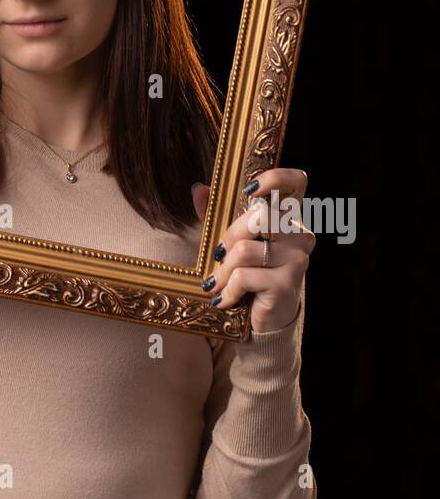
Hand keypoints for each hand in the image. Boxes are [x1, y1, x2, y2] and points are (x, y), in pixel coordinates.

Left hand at [191, 168, 315, 333]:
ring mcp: (297, 259)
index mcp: (288, 218)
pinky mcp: (288, 284)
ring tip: (219, 284)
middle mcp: (300, 235)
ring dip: (223, 270)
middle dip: (230, 236)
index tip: (249, 188)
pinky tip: (226, 299)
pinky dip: (228, 289)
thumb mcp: (231, 241)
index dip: (275, 178)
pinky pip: (244, 276)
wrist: (265, 320)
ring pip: (245, 250)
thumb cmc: (250, 274)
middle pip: (260, 217)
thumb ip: (216, 214)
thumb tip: (198, 189)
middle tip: (219, 255)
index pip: (296, 183)